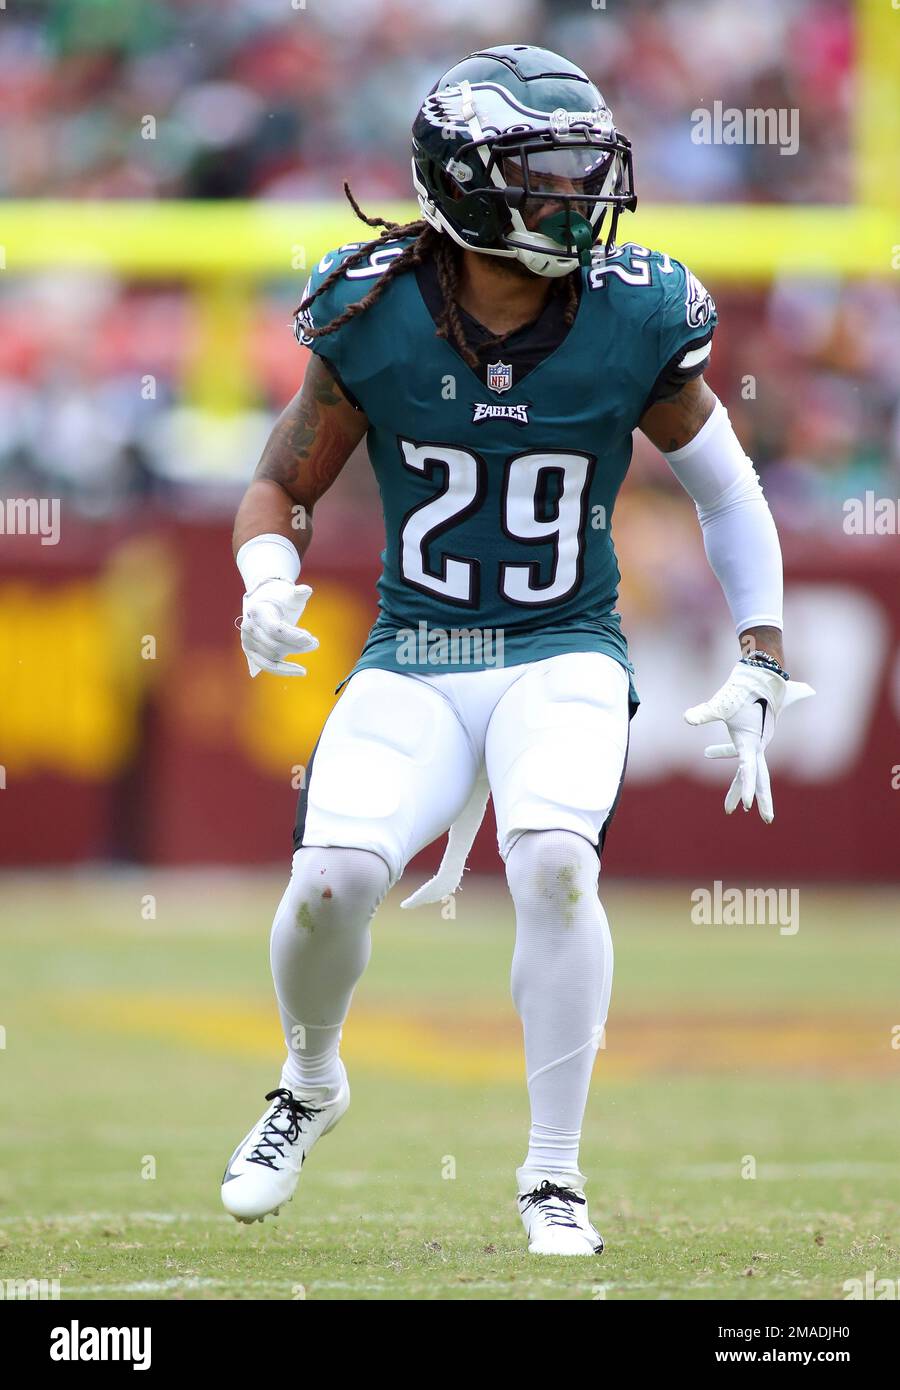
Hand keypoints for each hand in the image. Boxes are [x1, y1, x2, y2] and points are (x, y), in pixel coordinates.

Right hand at [239, 578, 318, 677]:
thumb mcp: (289, 593)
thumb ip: (298, 593)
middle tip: (315, 643)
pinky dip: (284, 670)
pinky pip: (267, 665)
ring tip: (310, 646)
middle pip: (275, 645)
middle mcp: (249, 627)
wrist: (264, 601)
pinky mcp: (250, 651)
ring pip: (273, 656)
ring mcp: (247, 641)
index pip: (275, 629)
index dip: (294, 637)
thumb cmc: (280, 598)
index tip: (311, 639)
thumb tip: (306, 590)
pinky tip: (301, 671)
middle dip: (298, 646)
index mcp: (257, 611)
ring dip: (293, 654)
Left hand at [684, 661, 813, 822]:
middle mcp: (758, 744)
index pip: (748, 770)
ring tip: (731, 807)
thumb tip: (686, 719)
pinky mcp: (753, 733)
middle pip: (759, 777)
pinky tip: (707, 754)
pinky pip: (739, 750)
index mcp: (751, 742)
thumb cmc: (742, 689)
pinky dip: (723, 753)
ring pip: (748, 768)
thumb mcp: (721, 704)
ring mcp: (757, 740)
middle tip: (765, 820)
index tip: (747, 807)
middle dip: (760, 799)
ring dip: (738, 785)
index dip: (747, 789)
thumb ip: (703, 713)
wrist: (764, 673)